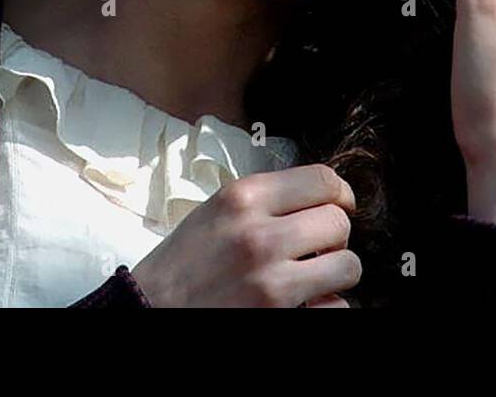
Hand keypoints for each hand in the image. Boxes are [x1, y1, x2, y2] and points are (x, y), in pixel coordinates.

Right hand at [129, 163, 360, 306]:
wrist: (148, 309)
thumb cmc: (181, 264)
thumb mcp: (214, 211)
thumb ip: (263, 201)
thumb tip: (316, 200)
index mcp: (243, 198)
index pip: (322, 179)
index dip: (340, 194)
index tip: (339, 205)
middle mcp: (259, 234)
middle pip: (339, 222)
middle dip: (334, 237)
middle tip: (318, 248)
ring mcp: (270, 280)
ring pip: (348, 265)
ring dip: (336, 273)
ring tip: (315, 278)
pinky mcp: (278, 316)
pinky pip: (337, 307)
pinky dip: (329, 307)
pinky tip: (309, 304)